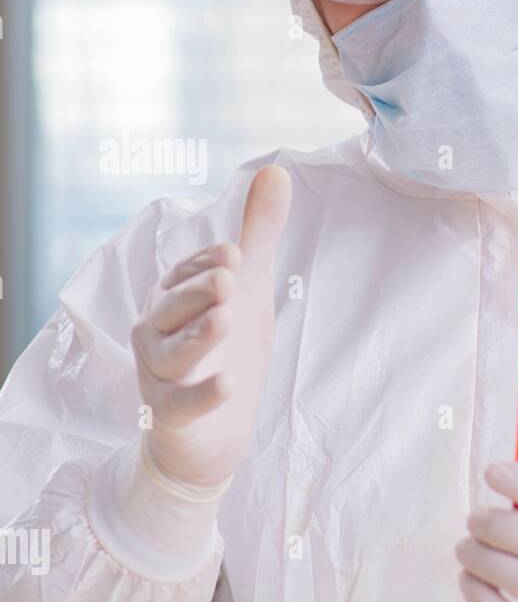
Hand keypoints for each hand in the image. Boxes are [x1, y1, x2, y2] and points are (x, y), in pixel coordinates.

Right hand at [132, 165, 291, 488]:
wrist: (214, 432)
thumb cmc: (226, 348)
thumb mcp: (248, 286)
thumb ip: (259, 232)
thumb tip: (276, 169)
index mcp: (172, 298)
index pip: (185, 274)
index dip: (207, 264)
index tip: (236, 253)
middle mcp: (156, 333)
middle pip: (172, 308)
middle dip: (199, 292)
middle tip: (231, 279)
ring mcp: (160, 375)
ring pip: (173, 352)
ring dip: (198, 335)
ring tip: (227, 319)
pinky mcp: (172, 415)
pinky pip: (183, 404)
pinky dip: (204, 395)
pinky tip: (227, 386)